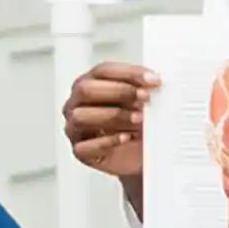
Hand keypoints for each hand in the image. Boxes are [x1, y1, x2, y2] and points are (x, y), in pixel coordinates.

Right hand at [63, 62, 159, 177]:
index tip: (152, 79)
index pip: (103, 71)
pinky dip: (106, 141)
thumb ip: (142, 90)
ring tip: (138, 118)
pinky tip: (125, 138)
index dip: (128, 73)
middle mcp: (77, 103)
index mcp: (90, 83)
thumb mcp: (139, 103)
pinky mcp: (79, 151)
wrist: (135, 156)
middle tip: (145, 97)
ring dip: (113, 116)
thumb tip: (155, 82)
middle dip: (119, 91)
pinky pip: (85, 146)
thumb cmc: (133, 123)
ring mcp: (74, 127)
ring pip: (82, 117)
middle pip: (87, 90)